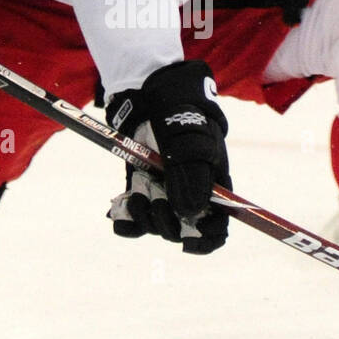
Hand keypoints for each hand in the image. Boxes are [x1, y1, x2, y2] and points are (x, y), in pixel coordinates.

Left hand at [106, 60, 230, 253]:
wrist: (152, 97)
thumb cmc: (181, 117)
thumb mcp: (191, 144)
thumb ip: (192, 179)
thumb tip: (189, 216)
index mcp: (212, 189)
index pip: (215, 230)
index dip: (204, 240)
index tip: (188, 240)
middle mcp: (188, 196)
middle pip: (181, 231)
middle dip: (168, 223)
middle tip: (157, 199)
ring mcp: (163, 194)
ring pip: (155, 226)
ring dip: (145, 218)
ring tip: (137, 197)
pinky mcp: (140, 190)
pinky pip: (132, 221)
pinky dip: (126, 220)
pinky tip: (123, 204)